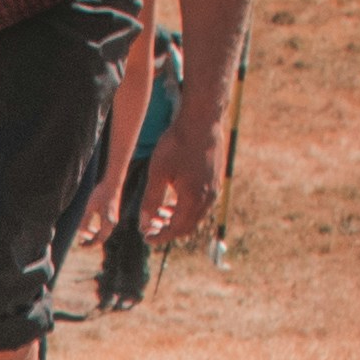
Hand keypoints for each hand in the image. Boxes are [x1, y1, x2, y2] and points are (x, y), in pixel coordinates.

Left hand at [142, 123, 223, 240]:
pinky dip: (186, 208)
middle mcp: (208, 199)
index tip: (146, 238)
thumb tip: (144, 223)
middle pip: (187, 226)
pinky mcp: (215, 181)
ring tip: (159, 214)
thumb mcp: (158, 172)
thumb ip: (150, 200)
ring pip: (195, 216)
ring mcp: (214, 190)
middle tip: (151, 228)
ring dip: (177, 219)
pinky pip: (201, 204)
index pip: (177, 229)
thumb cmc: (178, 144)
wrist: (203, 121)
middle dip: (168, 230)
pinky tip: (173, 200)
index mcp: (193, 199)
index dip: (160, 237)